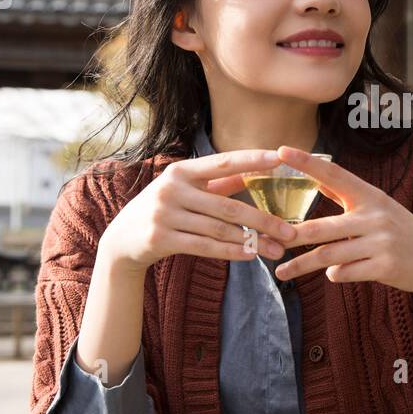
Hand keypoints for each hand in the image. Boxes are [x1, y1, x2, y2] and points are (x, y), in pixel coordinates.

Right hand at [98, 149, 298, 271]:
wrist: (122, 239)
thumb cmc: (164, 209)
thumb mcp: (185, 190)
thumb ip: (216, 183)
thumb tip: (250, 173)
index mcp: (181, 171)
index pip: (222, 162)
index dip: (251, 160)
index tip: (279, 158)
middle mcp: (172, 189)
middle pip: (228, 206)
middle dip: (263, 220)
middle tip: (290, 231)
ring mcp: (165, 214)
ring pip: (219, 230)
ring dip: (252, 242)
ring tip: (276, 250)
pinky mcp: (160, 238)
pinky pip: (204, 246)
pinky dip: (230, 251)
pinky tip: (251, 256)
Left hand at [271, 145, 412, 301]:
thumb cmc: (404, 234)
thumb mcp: (380, 209)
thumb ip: (349, 196)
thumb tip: (318, 179)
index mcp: (371, 197)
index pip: (335, 175)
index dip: (307, 162)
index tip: (282, 150)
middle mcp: (376, 216)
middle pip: (322, 227)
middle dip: (292, 235)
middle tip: (267, 238)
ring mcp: (381, 242)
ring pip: (329, 255)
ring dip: (302, 265)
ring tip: (281, 272)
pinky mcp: (385, 267)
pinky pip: (346, 272)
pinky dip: (334, 274)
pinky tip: (331, 274)